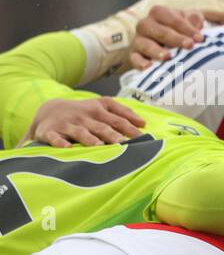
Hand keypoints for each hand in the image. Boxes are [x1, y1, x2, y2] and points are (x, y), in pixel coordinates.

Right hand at [23, 97, 145, 147]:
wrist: (48, 110)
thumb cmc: (83, 112)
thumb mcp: (101, 106)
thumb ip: (122, 112)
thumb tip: (143, 123)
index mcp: (97, 110)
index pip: (116, 119)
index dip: (129, 128)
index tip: (142, 137)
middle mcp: (83, 116)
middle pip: (100, 126)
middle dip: (111, 134)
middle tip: (122, 143)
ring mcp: (67, 124)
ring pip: (80, 132)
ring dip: (89, 139)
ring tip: (99, 145)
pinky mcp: (50, 131)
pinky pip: (54, 138)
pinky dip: (59, 142)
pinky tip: (66, 147)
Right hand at [128, 4, 223, 70]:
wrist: (166, 43)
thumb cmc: (181, 29)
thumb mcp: (189, 20)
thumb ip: (195, 19)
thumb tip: (198, 22)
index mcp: (159, 13)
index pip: (172, 19)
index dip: (187, 28)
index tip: (200, 39)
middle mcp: (145, 25)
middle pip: (159, 31)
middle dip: (175, 38)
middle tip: (190, 46)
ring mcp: (138, 40)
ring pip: (145, 44)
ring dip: (157, 51)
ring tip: (168, 57)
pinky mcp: (134, 55)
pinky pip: (135, 59)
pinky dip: (140, 63)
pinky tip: (148, 68)